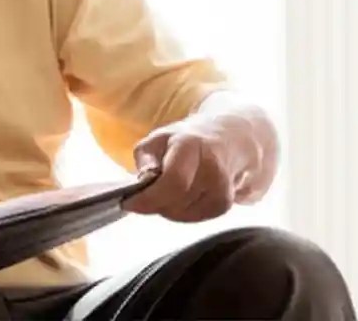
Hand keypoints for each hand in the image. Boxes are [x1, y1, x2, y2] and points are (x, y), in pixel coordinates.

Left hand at [123, 109, 272, 222]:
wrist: (228, 139)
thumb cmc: (186, 140)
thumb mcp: (158, 138)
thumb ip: (146, 158)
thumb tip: (142, 182)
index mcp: (191, 146)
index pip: (174, 181)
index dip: (150, 198)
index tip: (129, 203)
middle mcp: (213, 167)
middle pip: (178, 202)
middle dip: (155, 203)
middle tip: (145, 197)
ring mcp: (224, 187)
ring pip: (187, 214)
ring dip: (169, 209)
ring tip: (165, 193)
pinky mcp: (227, 203)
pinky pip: (198, 218)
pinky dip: (184, 214)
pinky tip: (180, 199)